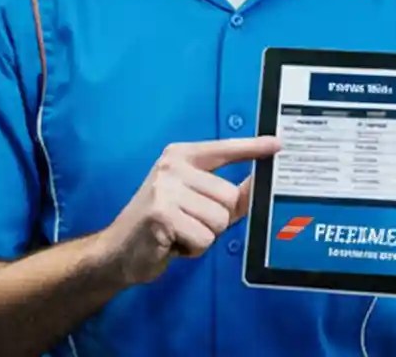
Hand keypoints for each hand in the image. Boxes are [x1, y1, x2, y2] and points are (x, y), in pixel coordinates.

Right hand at [96, 136, 281, 285]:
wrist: (118, 250)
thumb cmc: (162, 226)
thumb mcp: (196, 203)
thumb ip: (228, 194)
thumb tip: (260, 186)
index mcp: (181, 157)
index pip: (224, 149)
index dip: (253, 148)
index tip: (277, 144)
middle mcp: (172, 166)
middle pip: (228, 197)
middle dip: (216, 220)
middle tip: (188, 223)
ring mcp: (165, 188)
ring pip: (218, 220)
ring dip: (203, 237)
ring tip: (179, 233)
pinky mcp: (161, 213)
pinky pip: (203, 237)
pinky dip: (192, 249)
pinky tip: (172, 242)